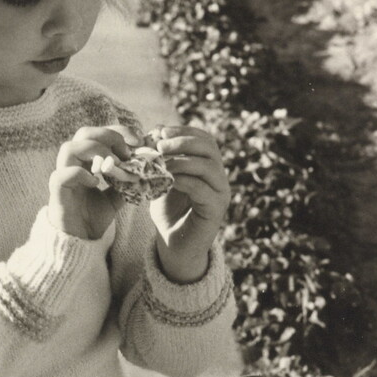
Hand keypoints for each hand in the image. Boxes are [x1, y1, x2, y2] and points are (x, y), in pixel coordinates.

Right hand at [47, 125, 134, 239]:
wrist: (80, 240)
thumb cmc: (94, 215)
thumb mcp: (117, 196)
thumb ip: (127, 181)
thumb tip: (145, 169)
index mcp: (86, 160)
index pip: (98, 133)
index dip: (118, 131)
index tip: (138, 140)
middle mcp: (72, 163)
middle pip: (84, 133)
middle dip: (108, 136)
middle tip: (126, 152)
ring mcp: (63, 176)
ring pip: (70, 148)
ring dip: (95, 151)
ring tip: (112, 165)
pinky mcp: (57, 192)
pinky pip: (62, 175)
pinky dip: (80, 174)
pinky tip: (95, 182)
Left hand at [149, 126, 229, 282]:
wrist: (173, 246)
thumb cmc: (167, 212)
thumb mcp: (162, 179)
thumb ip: (161, 158)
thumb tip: (155, 132)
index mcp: (208, 166)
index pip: (204, 139)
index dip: (183, 131)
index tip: (160, 131)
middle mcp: (219, 177)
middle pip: (209, 147)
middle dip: (183, 142)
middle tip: (160, 145)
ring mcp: (220, 194)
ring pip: (208, 166)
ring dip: (182, 160)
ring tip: (160, 163)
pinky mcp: (216, 210)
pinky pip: (203, 189)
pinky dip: (184, 180)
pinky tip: (167, 181)